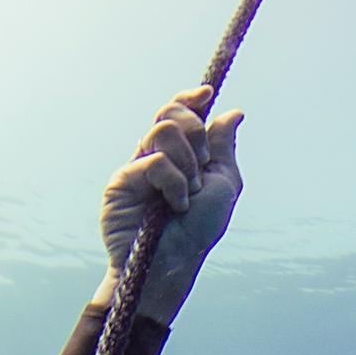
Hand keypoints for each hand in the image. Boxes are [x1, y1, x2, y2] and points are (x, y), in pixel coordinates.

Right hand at [91, 85, 244, 324]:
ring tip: (190, 193)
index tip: (206, 93)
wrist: (175, 261)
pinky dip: (175, 183)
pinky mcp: (122, 180)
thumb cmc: (199, 229)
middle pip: (171, 113)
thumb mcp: (223, 185)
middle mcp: (157, 155)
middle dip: (196, 133)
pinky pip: (155, 161)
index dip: (190, 98)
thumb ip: (223, 148)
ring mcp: (138, 166)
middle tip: (203, 166)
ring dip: (188, 162)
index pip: (180, 113)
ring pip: (164, 130)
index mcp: (182, 154)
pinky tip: (176, 205)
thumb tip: (232, 112)